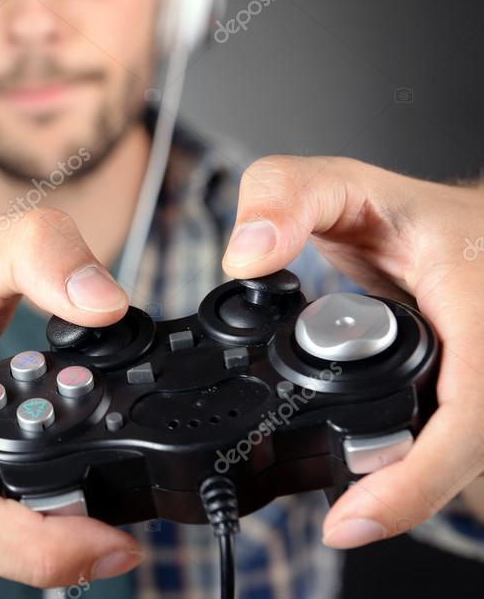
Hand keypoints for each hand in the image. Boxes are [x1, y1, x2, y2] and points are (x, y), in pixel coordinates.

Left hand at [222, 155, 483, 548]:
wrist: (463, 230)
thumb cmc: (409, 214)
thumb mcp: (341, 183)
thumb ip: (285, 196)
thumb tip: (245, 256)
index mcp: (478, 305)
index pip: (466, 415)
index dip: (415, 479)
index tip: (354, 519)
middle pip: (463, 453)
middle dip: (403, 495)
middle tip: (341, 521)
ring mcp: (480, 377)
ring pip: (458, 455)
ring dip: (408, 485)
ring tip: (350, 510)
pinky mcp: (466, 392)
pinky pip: (449, 440)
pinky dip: (412, 463)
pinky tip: (371, 477)